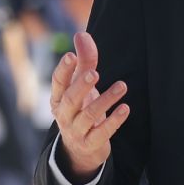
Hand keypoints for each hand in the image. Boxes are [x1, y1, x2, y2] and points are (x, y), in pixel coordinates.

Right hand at [51, 32, 129, 183]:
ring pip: (88, 115)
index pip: (58, 83)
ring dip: (106, 100)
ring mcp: (76, 130)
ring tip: (122, 86)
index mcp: (58, 98)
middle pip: (70, 100)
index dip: (63, 70)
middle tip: (94, 73)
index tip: (71, 55)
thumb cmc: (80, 109)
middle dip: (81, 86)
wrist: (79, 150)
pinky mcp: (90, 144)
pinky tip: (125, 108)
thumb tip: (81, 34)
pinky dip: (114, 121)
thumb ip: (84, 61)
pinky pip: (102, 133)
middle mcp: (64, 114)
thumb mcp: (81, 87)